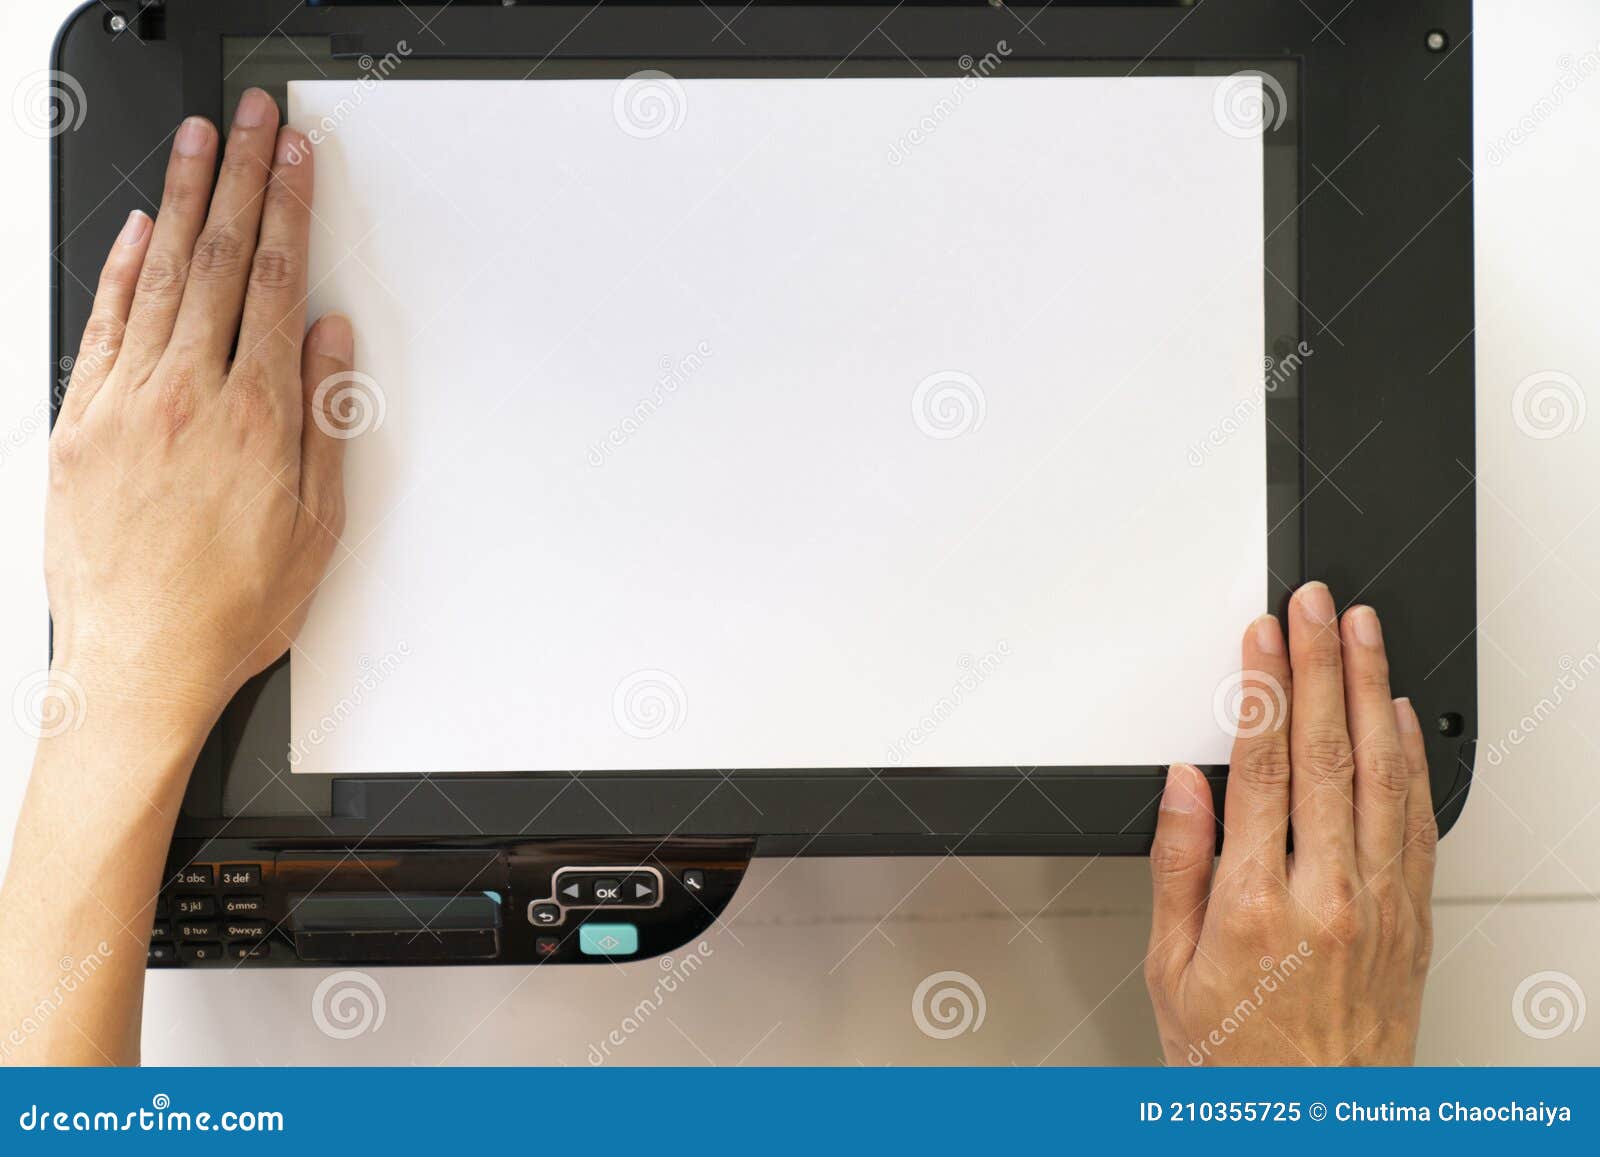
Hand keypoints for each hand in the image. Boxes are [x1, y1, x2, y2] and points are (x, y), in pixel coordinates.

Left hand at [45, 88, 349, 728]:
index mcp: (253, 419)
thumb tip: (327, 340)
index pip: (275, 283)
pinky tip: (138, 229)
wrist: (135, 666)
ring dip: (181, 200)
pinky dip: (120, 267)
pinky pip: (102, 324)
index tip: (294, 156)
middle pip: (218, 259)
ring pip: (159, 276)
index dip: (287, 208)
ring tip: (199, 143)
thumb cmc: (228, 608)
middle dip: (240, 176)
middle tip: (251, 118)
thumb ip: (324, 421)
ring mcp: (124, 404)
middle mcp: (185, 396)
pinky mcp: (78, 424)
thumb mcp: (314, 526)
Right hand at [1144, 582, 1436, 1065]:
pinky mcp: (1412, 920)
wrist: (1307, 1126)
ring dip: (1372, 691)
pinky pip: (1416, 822)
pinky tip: (1400, 717)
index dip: (1265, 687)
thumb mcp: (1168, 969)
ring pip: (1380, 773)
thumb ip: (1176, 867)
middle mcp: (1326, 897)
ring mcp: (1379, 906)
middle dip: (1320, 663)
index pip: (1262, 765)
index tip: (1263, 635)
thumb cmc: (1235, 1058)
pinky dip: (1410, 760)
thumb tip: (1185, 786)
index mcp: (1253, 904)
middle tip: (1316, 604)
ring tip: (1363, 632)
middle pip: (1326, 752)